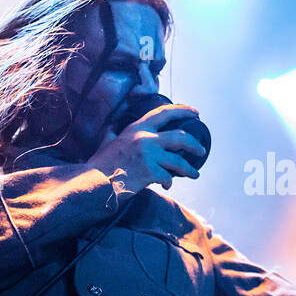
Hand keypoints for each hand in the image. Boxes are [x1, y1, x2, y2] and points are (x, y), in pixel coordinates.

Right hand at [86, 103, 205, 192]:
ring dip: (189, 170)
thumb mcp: (107, 141)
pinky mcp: (149, 171)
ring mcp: (148, 155)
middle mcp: (144, 138)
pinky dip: (169, 183)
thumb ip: (114, 132)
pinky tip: (166, 185)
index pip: (164, 113)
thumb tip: (112, 126)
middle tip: (201, 150)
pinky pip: (168, 178)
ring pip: (179, 161)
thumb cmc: (100, 164)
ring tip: (194, 175)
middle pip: (180, 137)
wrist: (93, 182)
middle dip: (195, 145)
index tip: (196, 113)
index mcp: (137, 128)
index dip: (183, 110)